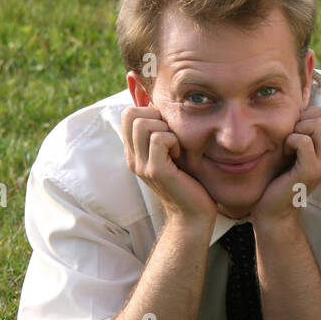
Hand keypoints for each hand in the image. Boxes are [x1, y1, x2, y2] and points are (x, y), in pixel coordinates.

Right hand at [121, 105, 217, 225]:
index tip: (167, 128)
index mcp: (134, 151)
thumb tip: (160, 105)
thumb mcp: (172, 152)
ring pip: (143, 124)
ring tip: (176, 147)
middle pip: (131, 114)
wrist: (193, 214)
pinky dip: (174, 140)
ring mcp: (142, 165)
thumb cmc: (188, 181)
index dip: (149, 111)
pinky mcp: (156, 171)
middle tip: (172, 135)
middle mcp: (133, 157)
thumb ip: (163, 132)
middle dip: (156, 116)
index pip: (127, 113)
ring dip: (165, 128)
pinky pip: (159, 139)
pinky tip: (180, 155)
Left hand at [251, 106, 320, 225]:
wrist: (274, 208)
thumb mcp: (297, 145)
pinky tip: (285, 154)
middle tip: (292, 139)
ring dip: (297, 130)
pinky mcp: (312, 171)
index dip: (309, 115)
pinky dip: (289, 142)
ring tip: (289, 147)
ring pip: (319, 124)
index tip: (297, 133)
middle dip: (304, 120)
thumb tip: (301, 98)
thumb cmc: (280, 174)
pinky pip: (303, 140)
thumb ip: (304, 126)